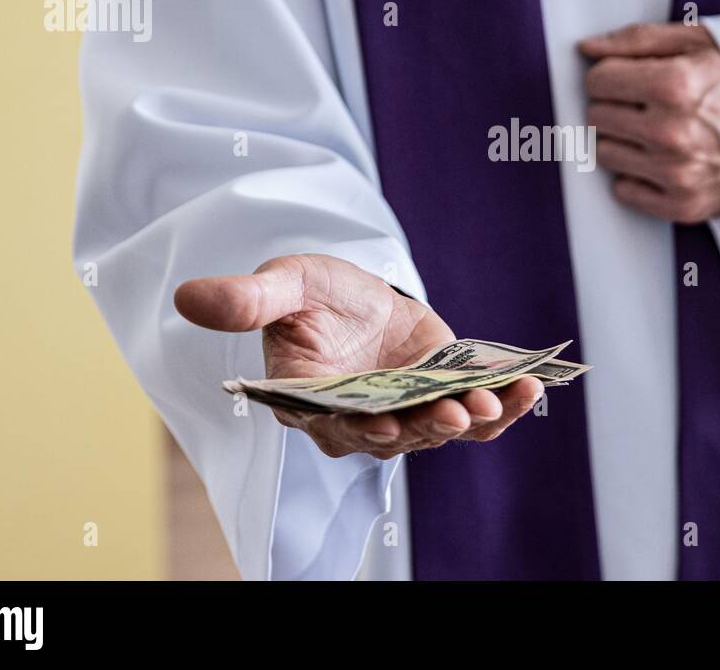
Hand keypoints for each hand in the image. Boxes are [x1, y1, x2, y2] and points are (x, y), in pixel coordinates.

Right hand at [174, 254, 543, 459]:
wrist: (357, 295)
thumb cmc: (313, 294)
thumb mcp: (283, 285)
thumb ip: (245, 299)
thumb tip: (188, 296)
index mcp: (310, 398)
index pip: (331, 421)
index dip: (358, 426)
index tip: (383, 425)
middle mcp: (358, 419)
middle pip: (392, 433)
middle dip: (425, 427)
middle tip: (454, 414)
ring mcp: (404, 413)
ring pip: (439, 428)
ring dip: (473, 419)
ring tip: (502, 399)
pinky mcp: (441, 398)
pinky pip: (475, 412)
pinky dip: (505, 405)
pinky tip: (532, 387)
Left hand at [578, 23, 719, 223]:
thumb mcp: (703, 42)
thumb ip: (638, 40)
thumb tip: (588, 48)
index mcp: (675, 85)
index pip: (598, 80)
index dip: (611, 74)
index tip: (629, 76)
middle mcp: (672, 132)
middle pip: (597, 116)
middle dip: (618, 105)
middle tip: (652, 103)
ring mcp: (677, 173)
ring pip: (605, 153)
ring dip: (626, 140)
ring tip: (663, 128)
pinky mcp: (683, 205)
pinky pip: (624, 190)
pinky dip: (638, 175)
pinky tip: (666, 157)